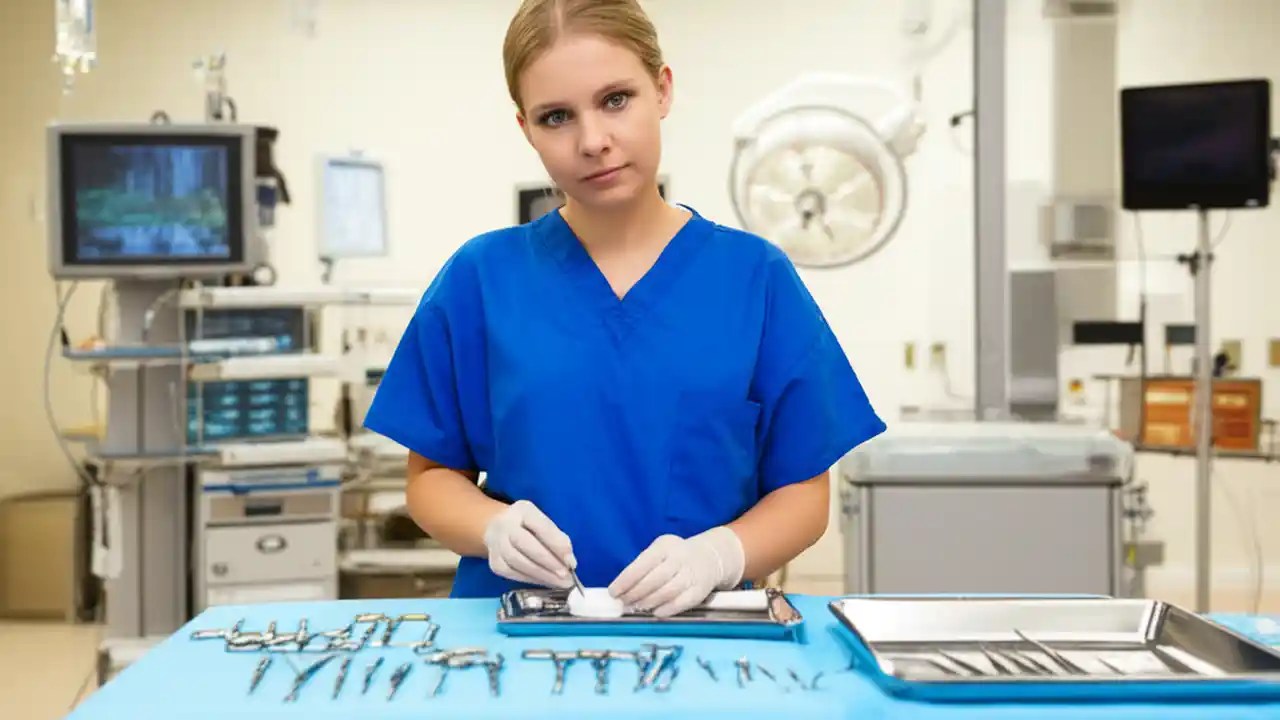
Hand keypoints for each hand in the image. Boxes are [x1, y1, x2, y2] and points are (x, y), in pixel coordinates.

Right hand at [482, 500, 575, 588]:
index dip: (557, 544)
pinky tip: (545, 582)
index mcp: (523, 510)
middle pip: (525, 544)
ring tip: (559, 582)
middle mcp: (506, 525)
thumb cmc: (528, 526)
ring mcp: (497, 544)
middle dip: (548, 562)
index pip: (541, 526)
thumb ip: (557, 538)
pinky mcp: (494, 563)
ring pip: (517, 562)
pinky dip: (531, 579)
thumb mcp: (543, 522)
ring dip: (541, 575)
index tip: (571, 561)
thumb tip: (569, 561)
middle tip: (566, 576)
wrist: (497, 529)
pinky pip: (512, 574)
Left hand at [608, 526, 744, 616]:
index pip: (642, 564)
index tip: (614, 592)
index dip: (626, 580)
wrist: (709, 558)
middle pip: (653, 579)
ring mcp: (691, 575)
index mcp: (665, 546)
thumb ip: (642, 566)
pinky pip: (681, 603)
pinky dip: (666, 609)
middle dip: (635, 593)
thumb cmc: (675, 556)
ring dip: (648, 602)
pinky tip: (655, 612)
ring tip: (637, 607)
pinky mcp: (699, 591)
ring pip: (666, 592)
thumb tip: (621, 588)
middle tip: (624, 602)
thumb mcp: (659, 551)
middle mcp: (680, 559)